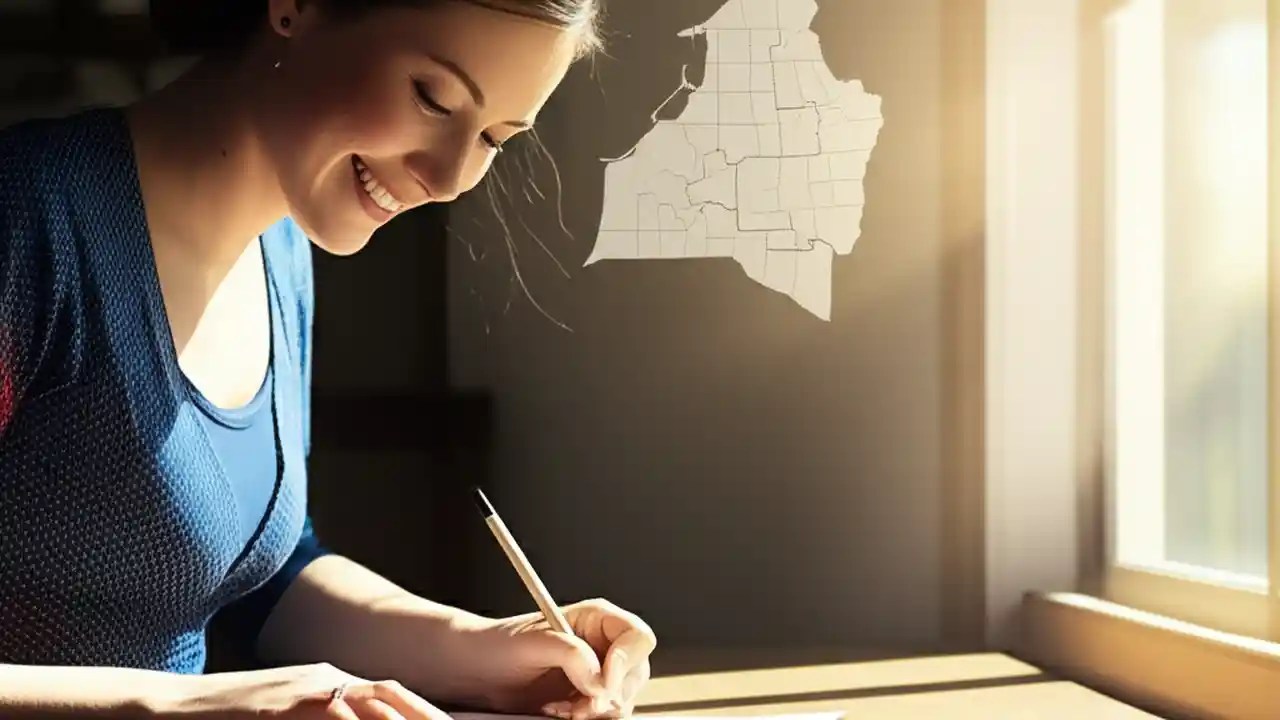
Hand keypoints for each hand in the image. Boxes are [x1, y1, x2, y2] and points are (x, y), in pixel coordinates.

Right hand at [164, 662, 453, 719]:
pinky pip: (330, 715)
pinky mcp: (279, 706)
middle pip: (388, 694)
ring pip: (367, 704)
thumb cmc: (232, 718)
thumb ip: (325, 716)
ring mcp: (302, 690)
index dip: (423, 711)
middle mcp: (322, 678)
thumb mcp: (286, 713)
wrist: (170, 707)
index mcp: (328, 679)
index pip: (389, 693)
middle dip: (425, 716)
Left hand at [464, 598, 657, 719]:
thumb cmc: (500, 645)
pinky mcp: (589, 700)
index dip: (627, 661)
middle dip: (609, 694)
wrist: (478, 672)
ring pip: (624, 699)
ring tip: (563, 708)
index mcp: (597, 619)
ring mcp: (600, 675)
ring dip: (596, 711)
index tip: (603, 683)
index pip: (637, 637)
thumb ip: (570, 653)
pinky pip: (606, 716)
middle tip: (579, 705)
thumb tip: (598, 680)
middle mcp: (604, 646)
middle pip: (636, 673)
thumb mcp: (534, 641)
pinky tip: (561, 712)